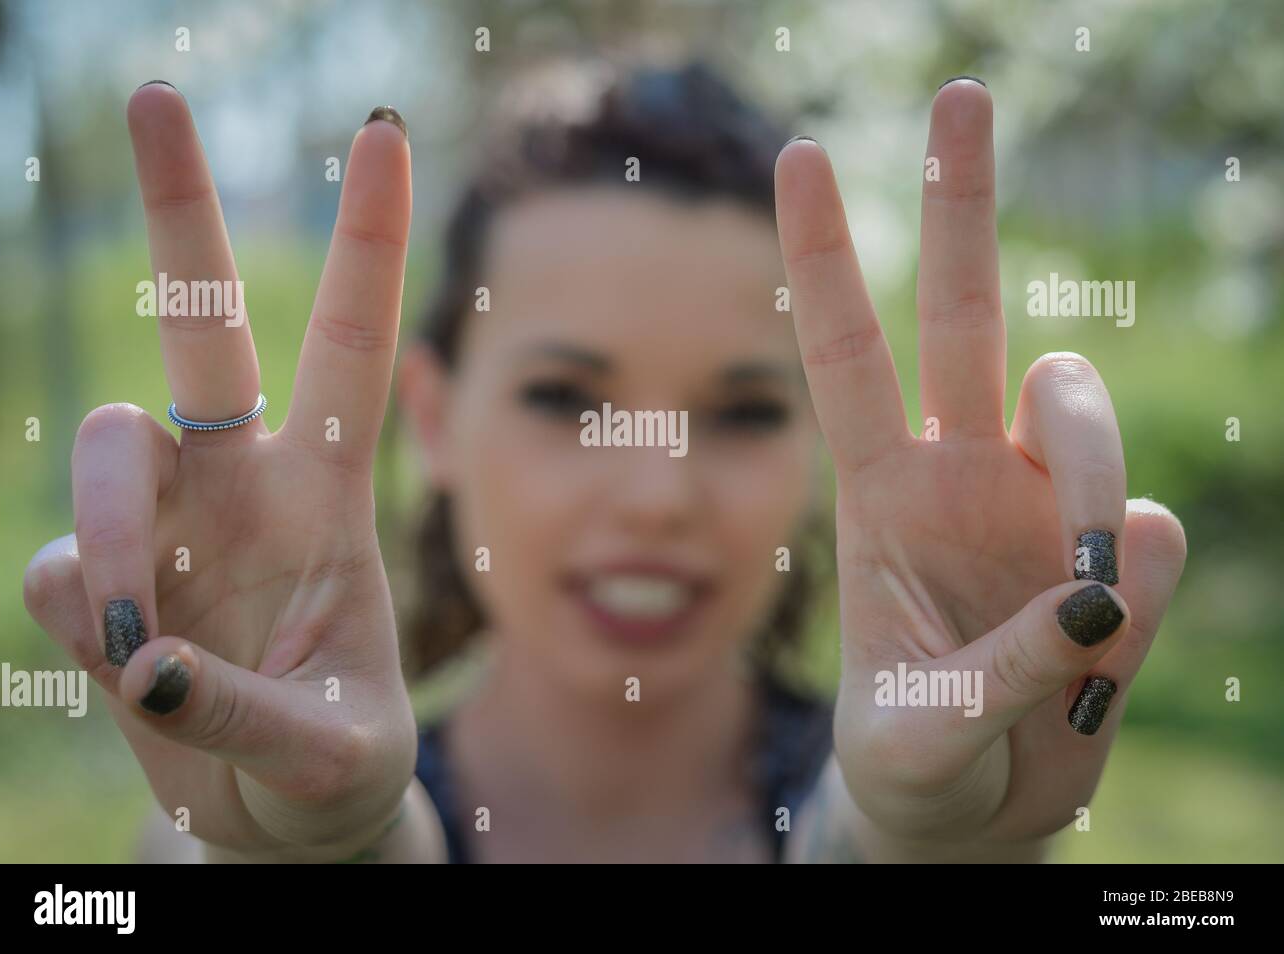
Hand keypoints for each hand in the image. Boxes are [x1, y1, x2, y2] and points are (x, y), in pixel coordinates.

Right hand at [22, 84, 416, 855]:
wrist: (284, 819)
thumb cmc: (340, 765)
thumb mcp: (341, 750)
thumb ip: (255, 713)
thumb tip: (146, 667)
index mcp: (329, 491)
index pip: (352, 346)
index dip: (368, 243)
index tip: (381, 136)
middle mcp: (241, 483)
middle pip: (201, 327)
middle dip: (181, 212)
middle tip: (154, 92)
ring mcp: (165, 525)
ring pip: (107, 450)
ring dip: (119, 540)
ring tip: (142, 650)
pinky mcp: (101, 583)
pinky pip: (65, 566)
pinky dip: (90, 618)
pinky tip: (135, 675)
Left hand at [774, 80, 1186, 842]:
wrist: (972, 812)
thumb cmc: (914, 764)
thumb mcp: (922, 739)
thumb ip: (1001, 672)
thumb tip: (1096, 593)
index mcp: (879, 495)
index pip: (842, 354)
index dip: (822, 258)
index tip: (800, 155)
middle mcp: (960, 473)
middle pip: (965, 313)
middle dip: (960, 205)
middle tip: (962, 93)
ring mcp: (1041, 504)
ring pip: (1080, 408)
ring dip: (1093, 481)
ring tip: (1082, 615)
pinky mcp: (1113, 553)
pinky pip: (1151, 530)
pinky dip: (1139, 581)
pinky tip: (1100, 654)